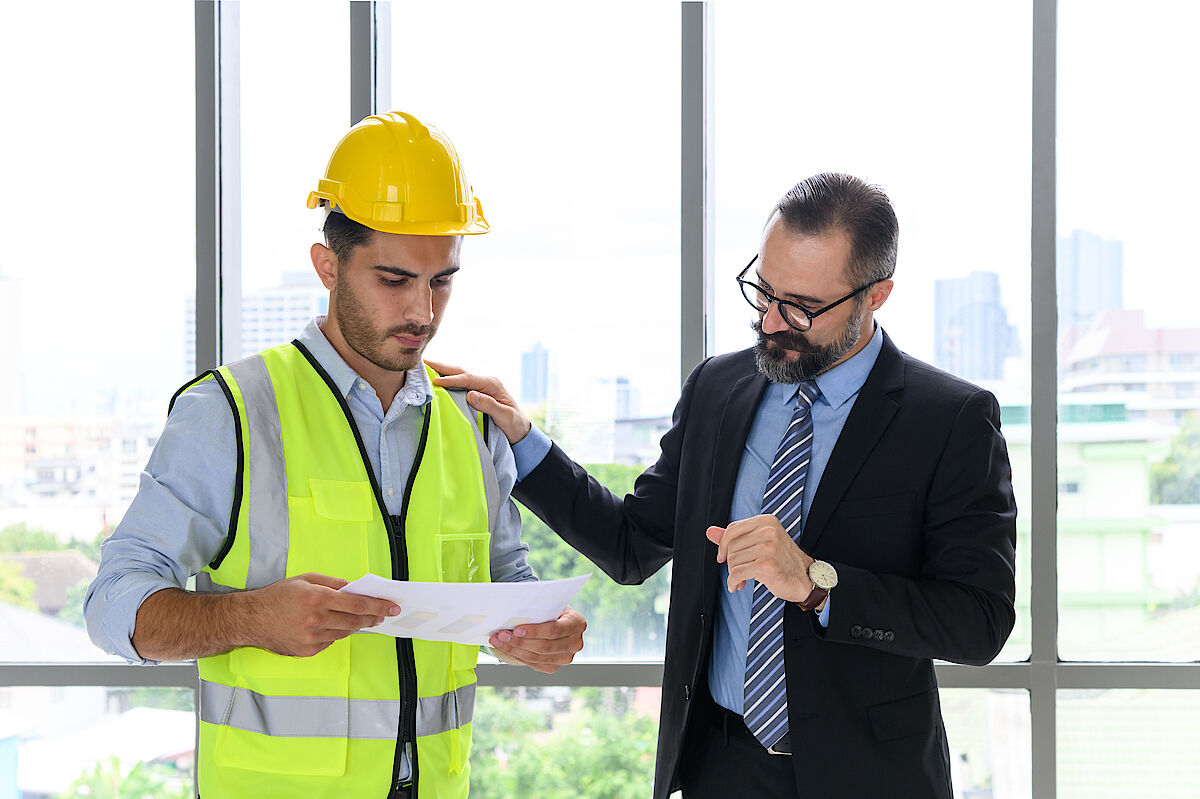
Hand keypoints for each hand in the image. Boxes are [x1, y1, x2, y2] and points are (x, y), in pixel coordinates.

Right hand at [243, 573, 401, 657]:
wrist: (251, 620)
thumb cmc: (278, 596)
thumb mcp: (305, 579)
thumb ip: (332, 583)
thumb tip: (354, 588)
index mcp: (316, 598)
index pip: (356, 604)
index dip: (377, 606)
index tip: (391, 607)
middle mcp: (315, 619)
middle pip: (354, 621)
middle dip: (373, 618)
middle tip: (384, 615)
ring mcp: (311, 638)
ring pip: (344, 633)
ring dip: (356, 626)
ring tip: (363, 619)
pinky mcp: (307, 651)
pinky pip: (329, 642)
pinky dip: (335, 633)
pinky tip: (333, 626)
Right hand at [425, 360, 531, 443]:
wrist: (521, 430)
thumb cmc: (514, 424)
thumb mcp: (505, 416)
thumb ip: (489, 405)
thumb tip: (470, 394)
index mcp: (492, 384)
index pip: (468, 379)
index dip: (451, 380)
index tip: (435, 380)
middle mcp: (486, 382)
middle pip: (461, 371)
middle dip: (442, 367)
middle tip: (423, 363)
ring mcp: (481, 386)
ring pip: (459, 375)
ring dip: (442, 371)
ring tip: (425, 367)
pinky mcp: (477, 392)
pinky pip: (460, 383)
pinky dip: (447, 380)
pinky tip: (436, 379)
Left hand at [487, 607, 585, 673]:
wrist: (557, 619)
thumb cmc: (551, 608)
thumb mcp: (550, 604)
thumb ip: (539, 608)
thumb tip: (512, 613)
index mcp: (577, 623)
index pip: (554, 630)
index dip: (535, 631)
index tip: (516, 629)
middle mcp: (575, 643)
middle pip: (544, 646)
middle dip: (519, 641)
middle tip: (500, 635)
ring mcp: (566, 658)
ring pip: (536, 657)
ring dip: (514, 650)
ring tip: (498, 641)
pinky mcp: (555, 666)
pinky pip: (534, 664)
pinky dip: (518, 656)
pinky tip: (506, 648)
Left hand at [706, 515, 815, 604]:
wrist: (806, 578)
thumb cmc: (781, 560)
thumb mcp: (760, 543)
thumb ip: (735, 536)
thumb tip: (709, 531)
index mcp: (766, 521)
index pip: (733, 529)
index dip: (723, 545)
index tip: (722, 557)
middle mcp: (768, 530)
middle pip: (731, 546)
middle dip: (731, 562)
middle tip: (738, 573)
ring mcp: (768, 547)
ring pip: (733, 560)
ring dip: (733, 574)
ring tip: (741, 580)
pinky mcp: (766, 564)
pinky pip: (737, 573)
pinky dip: (734, 582)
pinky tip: (738, 586)